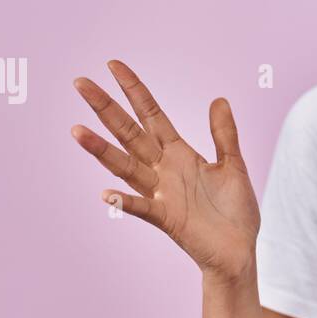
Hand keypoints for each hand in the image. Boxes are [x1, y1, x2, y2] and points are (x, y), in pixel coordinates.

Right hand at [70, 61, 259, 281]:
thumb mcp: (234, 165)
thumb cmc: (235, 212)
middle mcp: (164, 170)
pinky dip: (124, 201)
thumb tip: (218, 98)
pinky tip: (106, 193)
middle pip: (129, 133)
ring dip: (102, 150)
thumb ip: (224, 134)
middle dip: (106, 109)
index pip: (151, 114)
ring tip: (77, 131)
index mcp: (180, 154)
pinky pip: (141, 208)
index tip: (113, 65)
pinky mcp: (167, 219)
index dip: (134, 90)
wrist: (239, 252)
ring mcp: (162, 194)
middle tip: (79, 83)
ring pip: (126, 167)